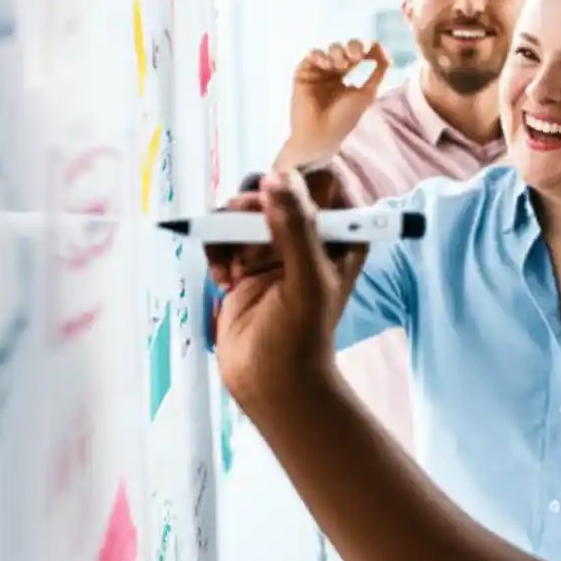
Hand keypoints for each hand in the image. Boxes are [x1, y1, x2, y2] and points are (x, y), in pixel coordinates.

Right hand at [206, 168, 367, 409]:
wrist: (270, 383)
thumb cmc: (301, 337)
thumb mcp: (305, 279)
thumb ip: (295, 228)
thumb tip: (277, 178)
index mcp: (344, 234)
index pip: (326, 180)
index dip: (297, 178)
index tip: (272, 193)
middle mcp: (312, 234)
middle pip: (277, 188)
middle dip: (253, 204)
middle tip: (240, 223)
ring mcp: (276, 246)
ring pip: (245, 208)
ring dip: (229, 228)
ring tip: (229, 263)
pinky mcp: (245, 260)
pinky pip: (223, 232)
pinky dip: (216, 248)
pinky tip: (222, 279)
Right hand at [287, 39, 390, 161]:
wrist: (321, 133)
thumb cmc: (345, 118)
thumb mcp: (367, 94)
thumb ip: (377, 73)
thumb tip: (384, 52)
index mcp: (346, 78)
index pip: (356, 55)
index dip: (364, 49)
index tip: (373, 47)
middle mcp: (331, 72)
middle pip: (344, 49)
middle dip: (352, 47)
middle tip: (356, 57)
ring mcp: (317, 72)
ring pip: (329, 50)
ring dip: (338, 52)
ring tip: (341, 66)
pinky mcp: (303, 73)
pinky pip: (311, 55)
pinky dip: (320, 55)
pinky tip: (326, 64)